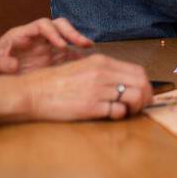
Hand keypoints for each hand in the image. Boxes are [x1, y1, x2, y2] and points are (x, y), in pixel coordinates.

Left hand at [0, 17, 92, 75]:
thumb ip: (1, 63)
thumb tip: (13, 65)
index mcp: (25, 33)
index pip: (43, 25)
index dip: (54, 33)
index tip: (61, 45)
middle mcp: (38, 37)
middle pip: (59, 26)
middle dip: (72, 33)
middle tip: (83, 43)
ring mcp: (46, 46)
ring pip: (66, 37)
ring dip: (78, 41)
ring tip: (89, 49)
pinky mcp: (51, 58)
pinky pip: (67, 54)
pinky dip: (76, 56)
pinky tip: (85, 62)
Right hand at [0, 54, 152, 122]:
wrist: (30, 93)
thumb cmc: (53, 83)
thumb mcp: (81, 67)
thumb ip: (102, 72)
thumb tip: (123, 82)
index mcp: (101, 62)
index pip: (137, 71)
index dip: (146, 84)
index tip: (144, 94)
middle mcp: (102, 73)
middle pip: (141, 83)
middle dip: (146, 97)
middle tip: (140, 106)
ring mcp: (97, 89)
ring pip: (134, 97)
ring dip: (135, 107)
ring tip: (127, 112)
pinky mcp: (90, 107)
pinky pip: (117, 111)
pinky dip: (120, 115)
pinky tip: (112, 116)